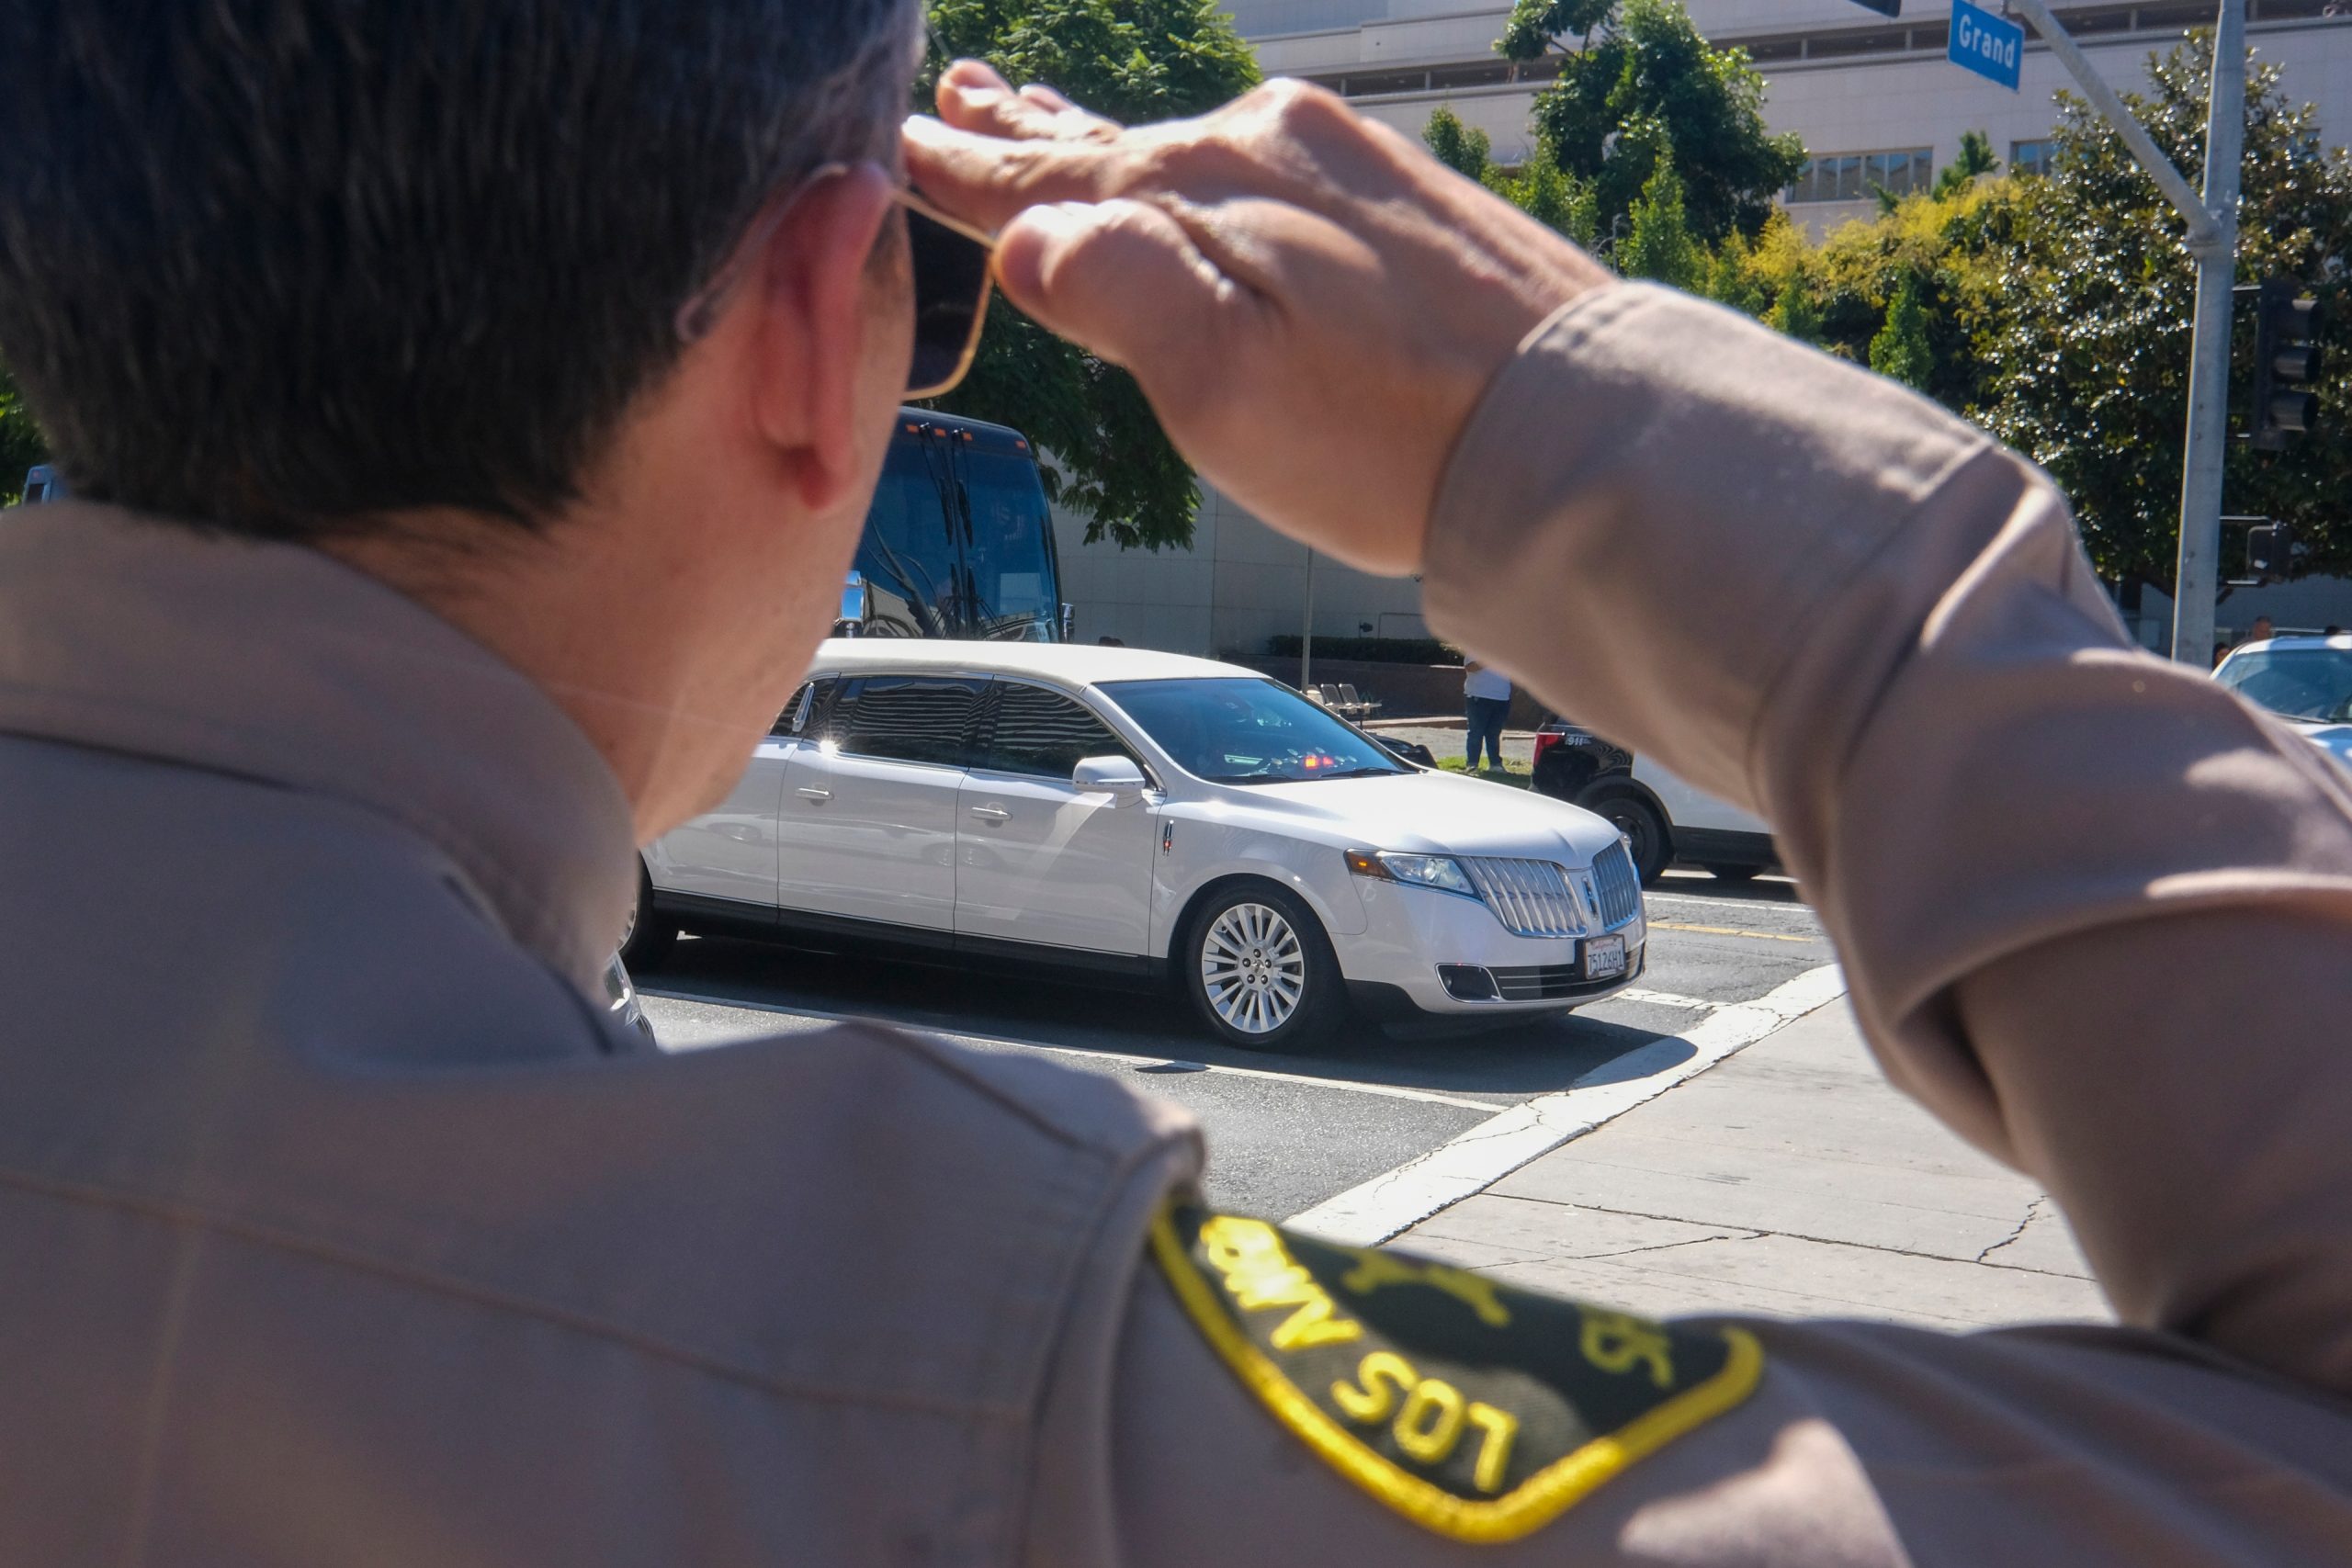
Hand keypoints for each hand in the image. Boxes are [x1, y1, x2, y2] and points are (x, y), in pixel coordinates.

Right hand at [904, 63, 1613, 575]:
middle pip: (1120, 144)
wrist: (1578, 440)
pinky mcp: (1403, 202)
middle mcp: (1274, 145)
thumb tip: (1031, 235)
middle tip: (967, 96)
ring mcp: (1346, 165)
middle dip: (1034, 132)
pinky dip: (1200, 169)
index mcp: (1210, 186)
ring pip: (1191, 150)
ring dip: (1113, 141)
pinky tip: (1194, 170)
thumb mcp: (1220, 384)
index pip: (1055, 179)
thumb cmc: (1388, 439)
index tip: (908, 136)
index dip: (972, 171)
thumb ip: (1115, 291)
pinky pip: (1263, 168)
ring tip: (1049, 115)